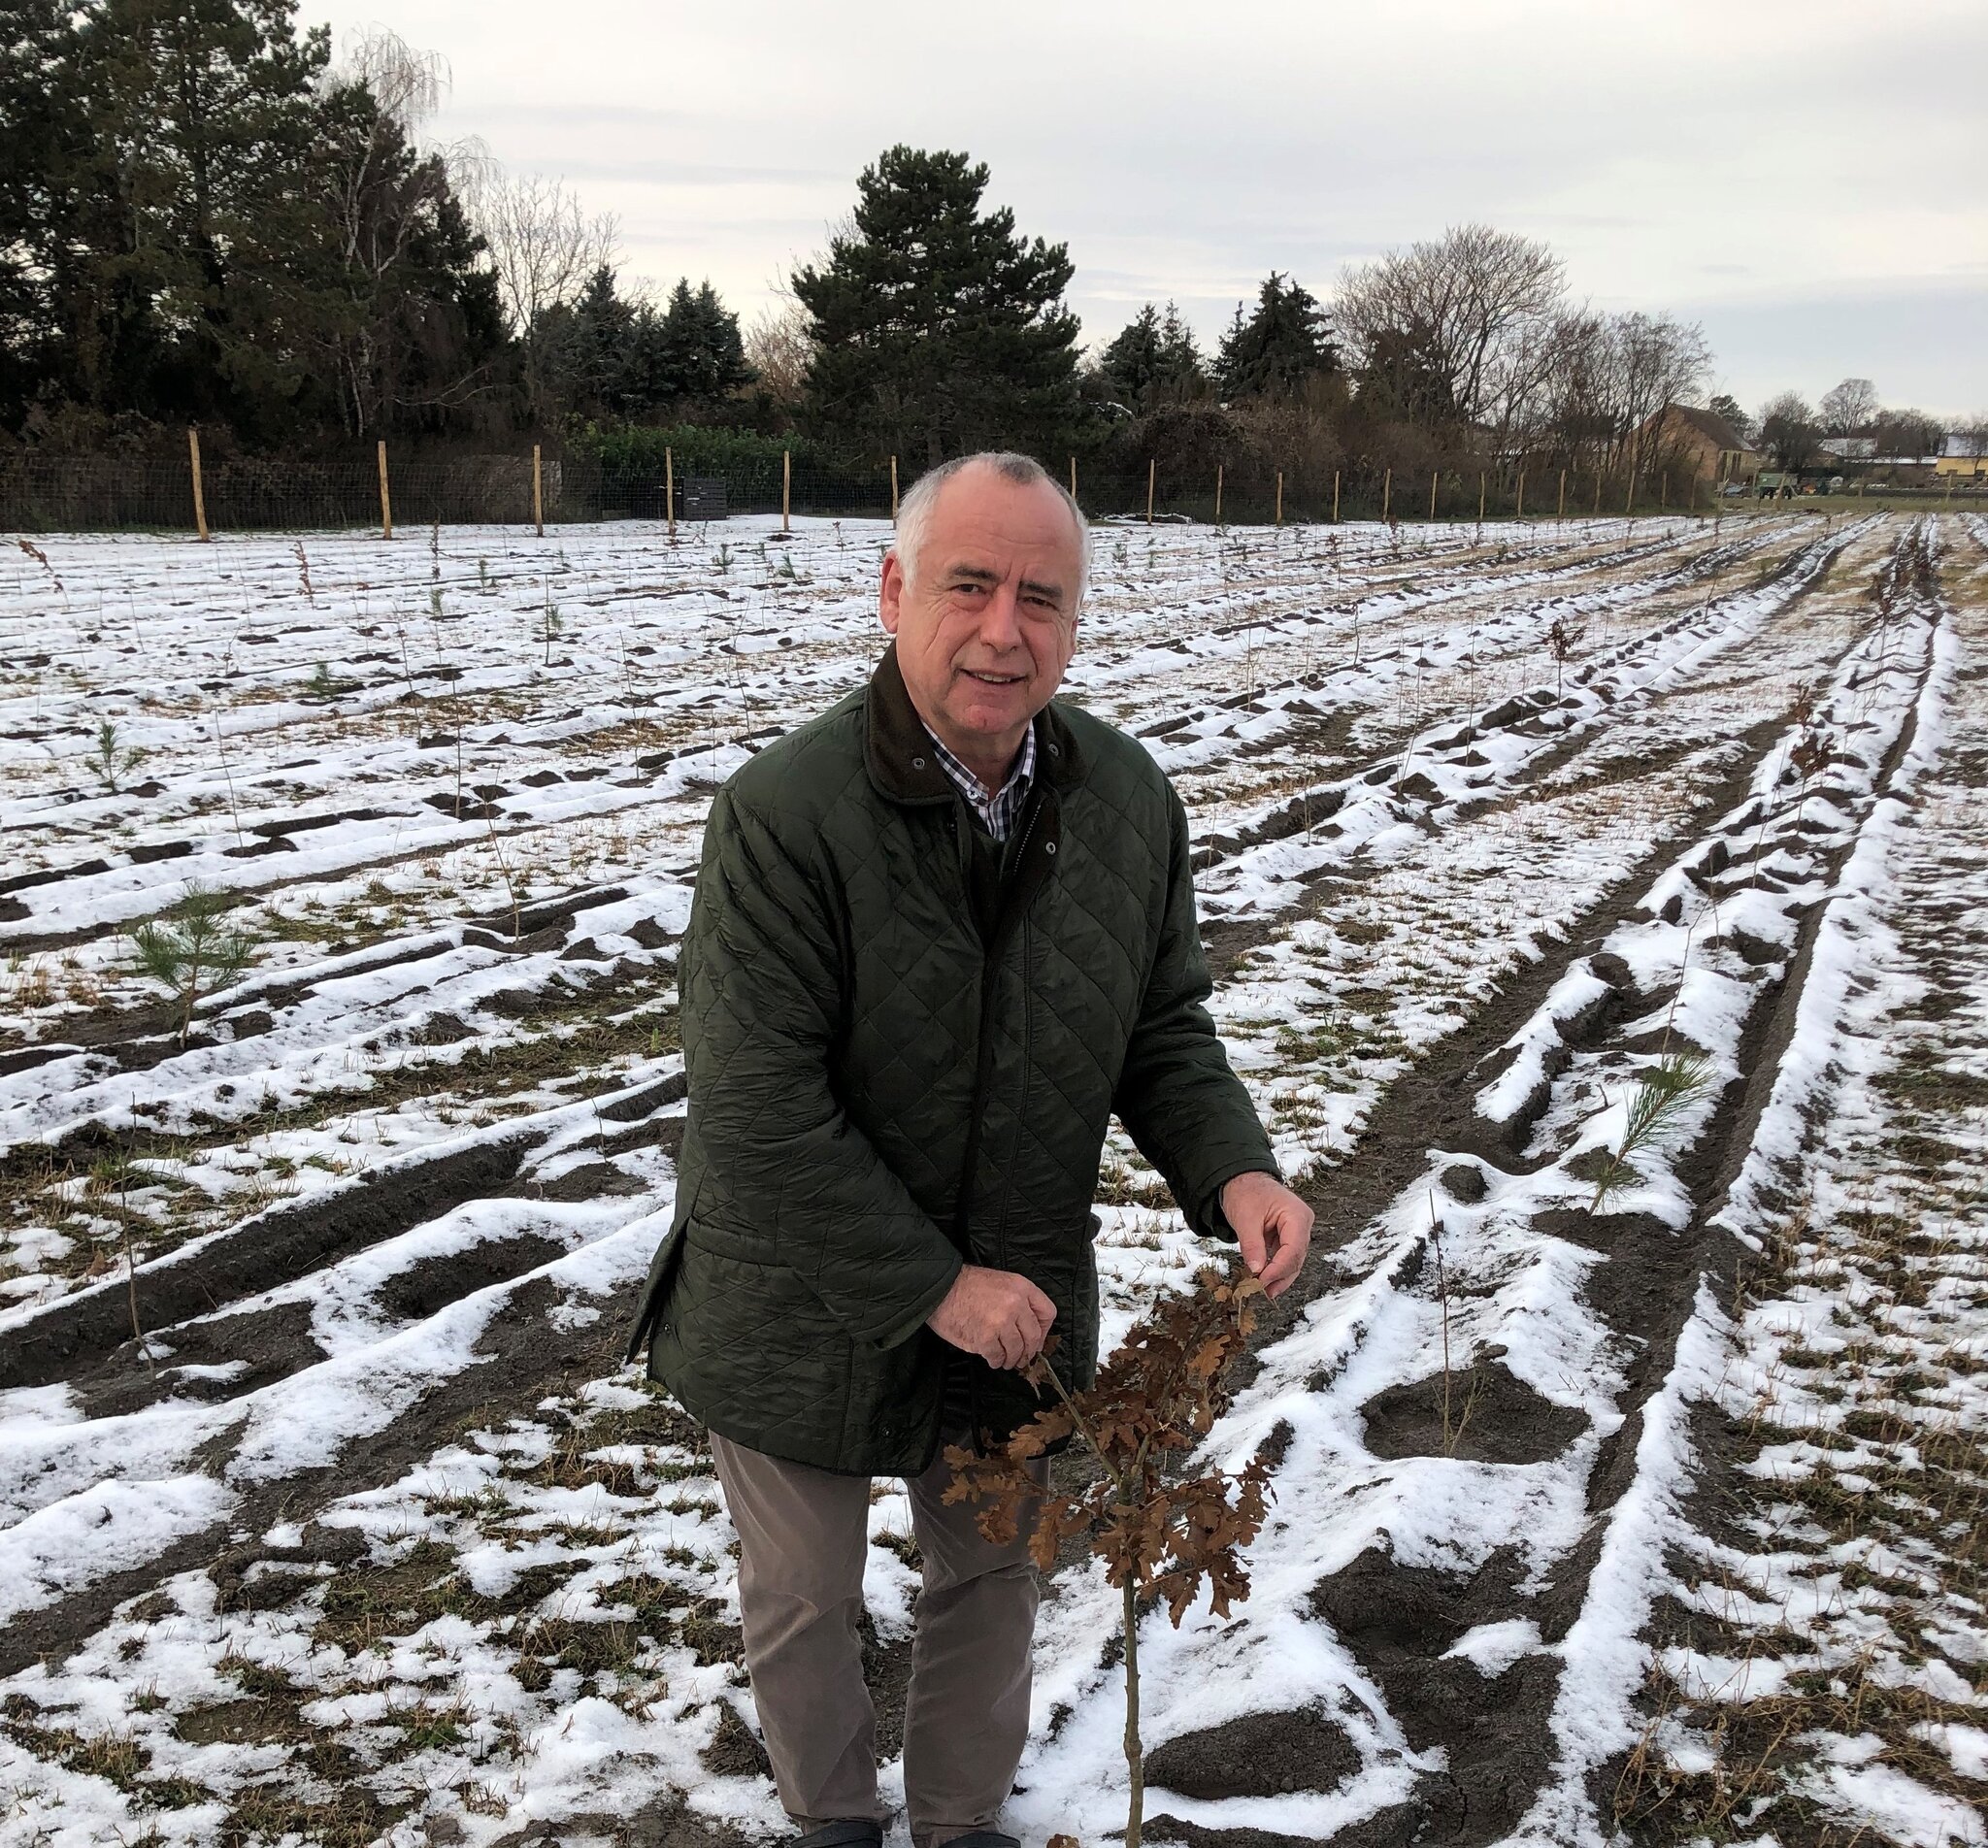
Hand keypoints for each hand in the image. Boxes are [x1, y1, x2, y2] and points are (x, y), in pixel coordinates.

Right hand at [928, 1264, 1056, 1368]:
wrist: (940, 1287)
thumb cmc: (967, 1285)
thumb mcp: (1002, 1281)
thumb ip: (1019, 1300)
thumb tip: (1029, 1328)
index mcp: (1021, 1287)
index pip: (1048, 1312)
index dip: (1044, 1329)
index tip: (1036, 1338)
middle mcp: (1015, 1304)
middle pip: (1034, 1336)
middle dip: (1028, 1350)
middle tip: (1022, 1357)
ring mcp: (1001, 1322)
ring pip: (1017, 1349)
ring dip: (1012, 1359)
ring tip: (1006, 1360)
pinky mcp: (985, 1337)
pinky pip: (998, 1356)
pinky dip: (996, 1361)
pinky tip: (993, 1359)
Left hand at [1221, 1171, 1312, 1298]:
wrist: (1243, 1181)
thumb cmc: (1246, 1193)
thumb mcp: (1245, 1219)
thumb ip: (1252, 1245)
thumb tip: (1256, 1271)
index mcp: (1297, 1215)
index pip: (1293, 1249)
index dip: (1278, 1269)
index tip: (1261, 1282)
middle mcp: (1303, 1224)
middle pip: (1296, 1258)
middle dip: (1280, 1276)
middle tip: (1263, 1291)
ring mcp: (1297, 1231)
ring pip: (1293, 1261)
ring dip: (1279, 1277)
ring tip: (1265, 1291)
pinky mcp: (1289, 1237)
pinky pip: (1285, 1257)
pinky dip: (1276, 1269)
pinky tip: (1265, 1281)